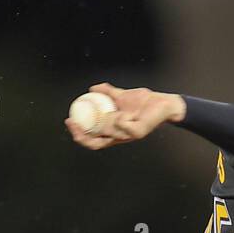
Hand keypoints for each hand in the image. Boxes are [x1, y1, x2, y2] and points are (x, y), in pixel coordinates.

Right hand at [64, 84, 185, 149]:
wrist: (164, 103)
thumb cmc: (144, 102)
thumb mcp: (122, 96)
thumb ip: (107, 93)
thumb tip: (92, 88)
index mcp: (113, 131)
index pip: (92, 139)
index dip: (78, 134)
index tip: (69, 120)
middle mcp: (119, 137)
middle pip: (95, 143)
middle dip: (81, 135)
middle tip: (73, 122)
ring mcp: (128, 136)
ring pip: (108, 132)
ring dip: (106, 120)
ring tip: (115, 110)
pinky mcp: (138, 133)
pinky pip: (123, 127)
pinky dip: (120, 118)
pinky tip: (124, 112)